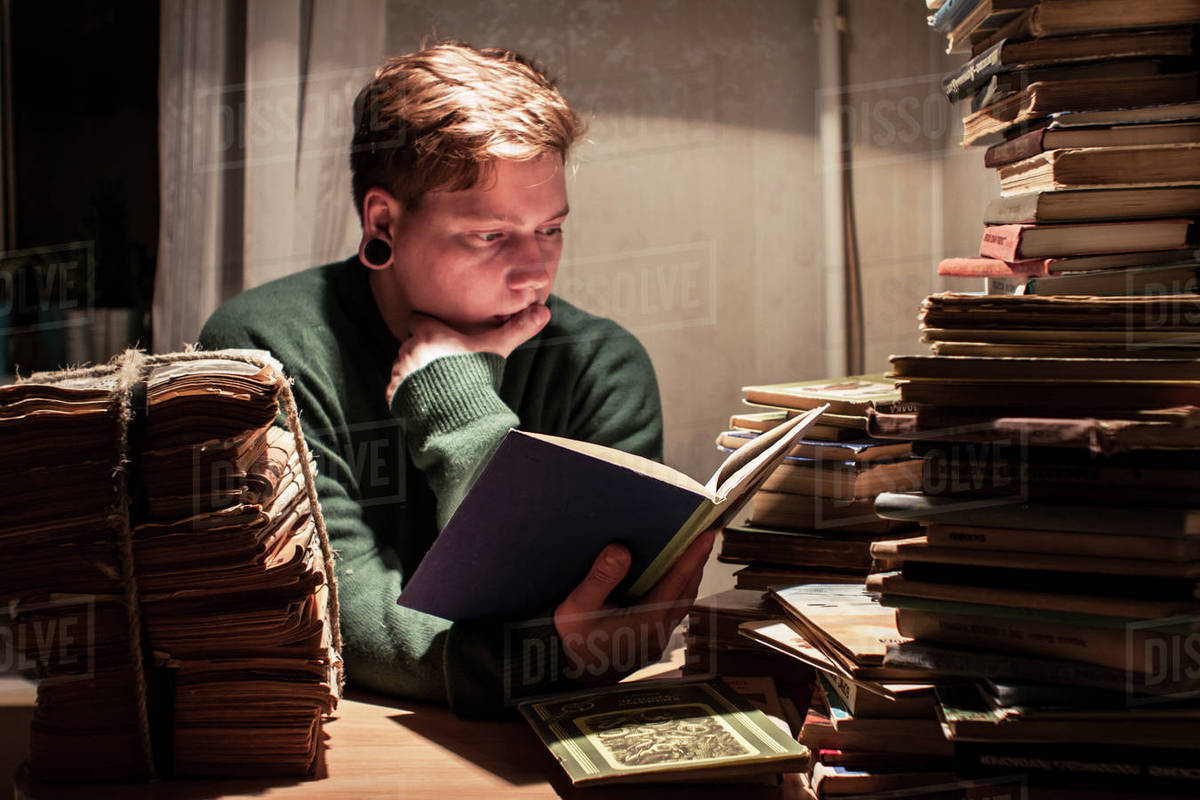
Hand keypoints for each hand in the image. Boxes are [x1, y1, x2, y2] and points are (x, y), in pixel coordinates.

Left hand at [385, 303, 549, 402]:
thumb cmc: (476, 377)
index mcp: (429, 334)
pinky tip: (427, 397)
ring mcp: (399, 372)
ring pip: (403, 365)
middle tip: (442, 363)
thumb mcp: (497, 349)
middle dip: (423, 351)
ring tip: (435, 382)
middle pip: (411, 343)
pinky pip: (397, 387)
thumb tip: (545, 311)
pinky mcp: (394, 393)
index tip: (439, 334)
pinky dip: (407, 391)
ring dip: (414, 371)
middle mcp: (409, 350)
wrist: (458, 416)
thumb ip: (517, 330)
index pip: (418, 320)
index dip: (429, 326)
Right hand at [553, 528, 716, 682]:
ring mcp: (657, 641)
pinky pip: (673, 613)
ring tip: (693, 554)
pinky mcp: (651, 644)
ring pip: (683, 604)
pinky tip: (672, 582)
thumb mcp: (577, 607)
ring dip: (690, 579)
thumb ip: (601, 578)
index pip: (677, 582)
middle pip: (687, 592)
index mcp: (646, 621)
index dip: (692, 556)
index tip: (707, 535)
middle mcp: (658, 632)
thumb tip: (620, 549)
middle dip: (697, 564)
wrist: (567, 678)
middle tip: (705, 536)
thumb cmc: (571, 641)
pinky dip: (678, 592)